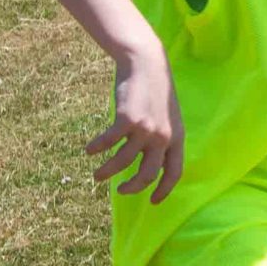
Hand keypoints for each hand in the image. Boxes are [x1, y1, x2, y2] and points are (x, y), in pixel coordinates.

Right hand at [87, 46, 183, 201]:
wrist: (147, 63)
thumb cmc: (155, 91)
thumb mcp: (168, 117)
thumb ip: (163, 138)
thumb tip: (149, 161)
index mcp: (177, 138)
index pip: (174, 172)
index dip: (164, 190)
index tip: (152, 201)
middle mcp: (163, 137)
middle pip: (147, 174)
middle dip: (132, 187)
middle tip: (119, 191)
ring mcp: (146, 129)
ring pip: (123, 161)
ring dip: (107, 171)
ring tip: (97, 176)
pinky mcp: (127, 120)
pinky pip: (109, 142)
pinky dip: (97, 148)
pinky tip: (89, 150)